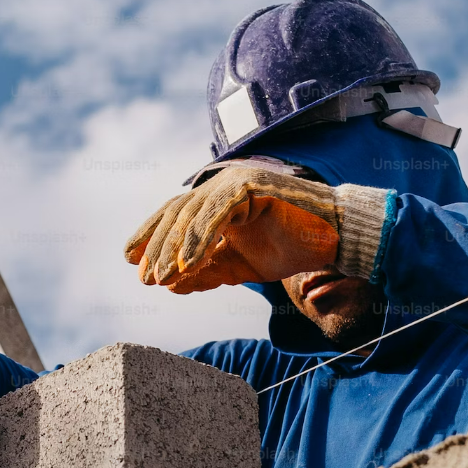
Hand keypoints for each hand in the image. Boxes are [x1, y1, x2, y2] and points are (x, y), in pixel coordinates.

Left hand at [124, 166, 391, 293]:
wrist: (335, 238)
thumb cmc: (292, 247)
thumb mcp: (239, 266)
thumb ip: (206, 272)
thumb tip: (171, 285)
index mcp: (218, 199)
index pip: (176, 214)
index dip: (151, 236)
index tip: (131, 261)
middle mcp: (223, 185)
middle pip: (178, 213)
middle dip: (158, 247)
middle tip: (145, 277)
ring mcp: (237, 182)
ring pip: (192, 214)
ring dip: (174, 248)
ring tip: (162, 277)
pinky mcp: (251, 187)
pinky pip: (216, 215)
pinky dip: (199, 241)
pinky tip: (187, 266)